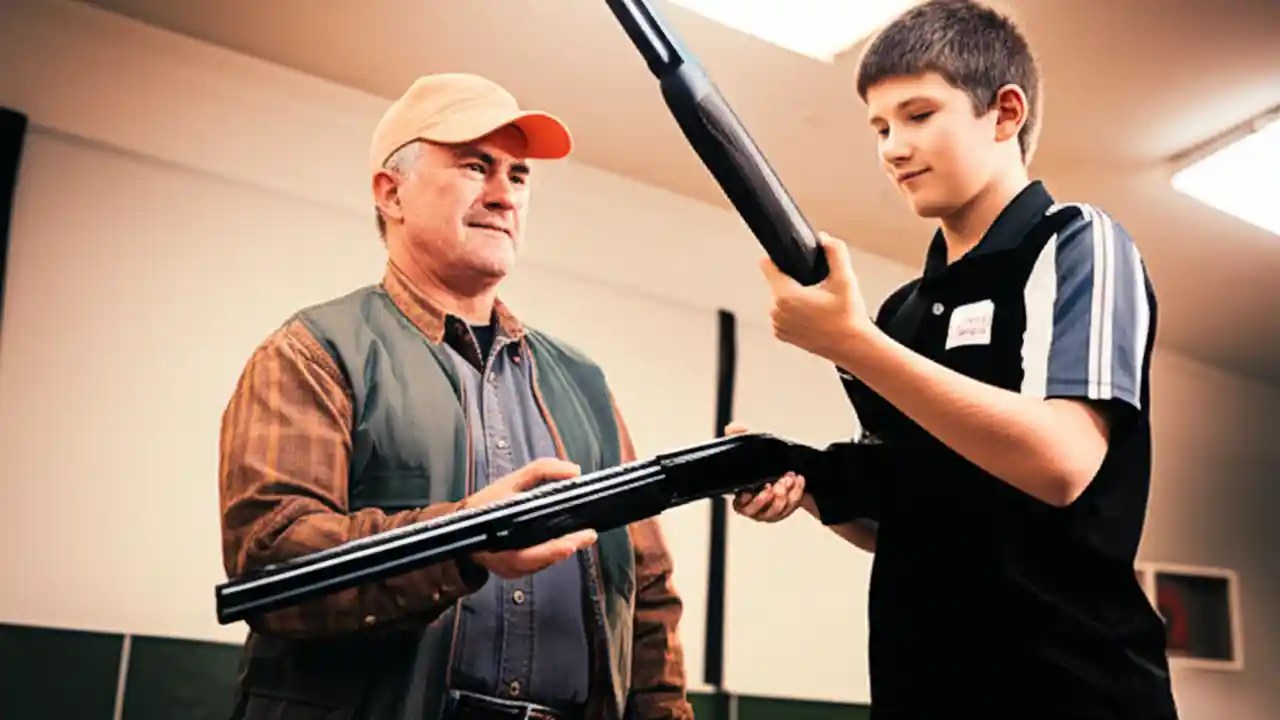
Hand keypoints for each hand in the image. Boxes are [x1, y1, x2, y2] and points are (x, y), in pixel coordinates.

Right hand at [466, 458, 597, 578]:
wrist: (459, 525)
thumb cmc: (485, 504)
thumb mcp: (511, 481)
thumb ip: (541, 471)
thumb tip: (573, 471)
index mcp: (498, 538)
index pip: (527, 553)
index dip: (551, 550)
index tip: (572, 542)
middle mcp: (503, 560)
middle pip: (538, 561)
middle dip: (563, 550)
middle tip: (587, 536)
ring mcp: (507, 569)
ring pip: (538, 565)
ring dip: (559, 553)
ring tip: (581, 538)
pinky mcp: (511, 571)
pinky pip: (535, 566)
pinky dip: (549, 555)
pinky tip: (564, 544)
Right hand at [724, 421, 807, 522]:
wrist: (783, 471)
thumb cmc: (762, 464)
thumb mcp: (751, 448)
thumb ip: (739, 437)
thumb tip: (732, 428)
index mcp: (742, 496)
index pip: (739, 504)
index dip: (745, 499)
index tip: (750, 490)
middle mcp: (755, 507)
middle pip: (757, 510)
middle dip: (766, 498)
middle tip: (775, 483)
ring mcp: (770, 510)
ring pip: (775, 510)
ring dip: (783, 495)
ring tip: (787, 478)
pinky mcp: (785, 510)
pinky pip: (791, 506)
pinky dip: (796, 492)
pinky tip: (797, 480)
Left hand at [760, 232, 871, 361]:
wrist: (852, 346)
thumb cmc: (848, 317)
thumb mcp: (845, 279)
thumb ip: (835, 252)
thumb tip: (824, 239)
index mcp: (785, 295)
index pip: (766, 265)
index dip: (777, 258)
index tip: (790, 258)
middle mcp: (776, 311)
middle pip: (775, 281)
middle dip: (791, 279)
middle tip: (814, 285)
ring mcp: (777, 324)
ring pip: (778, 298)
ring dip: (790, 296)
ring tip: (815, 301)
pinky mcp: (780, 334)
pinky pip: (780, 313)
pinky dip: (791, 311)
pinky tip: (810, 314)